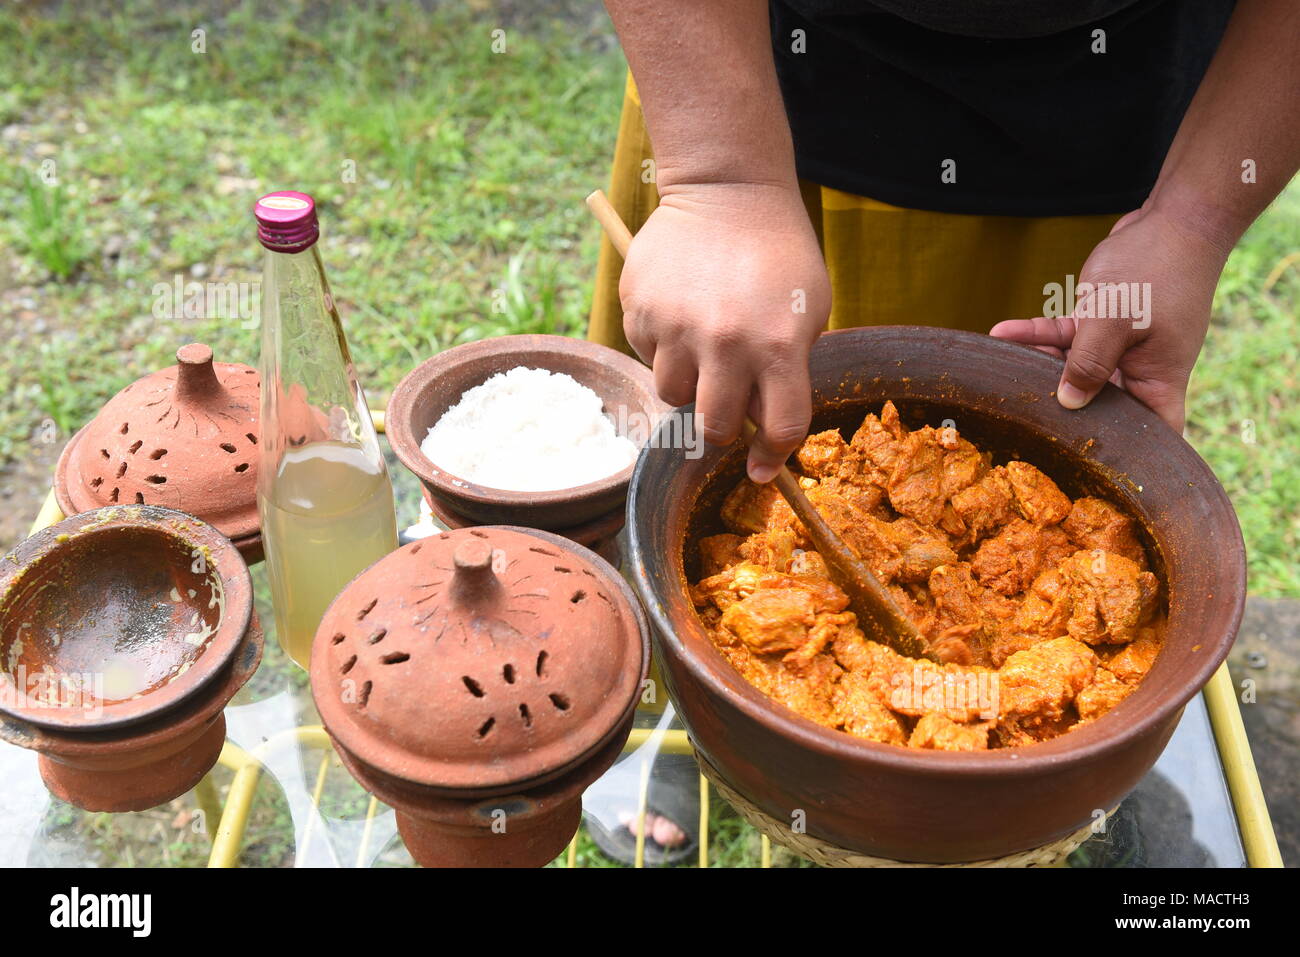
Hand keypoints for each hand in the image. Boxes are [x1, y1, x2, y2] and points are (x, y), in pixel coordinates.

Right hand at [619, 181, 829, 480]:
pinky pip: (648, 356)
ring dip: (690, 385)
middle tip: (727, 410)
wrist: (727, 190)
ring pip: (674, 396)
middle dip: (724, 429)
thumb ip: (790, 367)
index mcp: (779, 345)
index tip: (760, 472)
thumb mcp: (810, 309)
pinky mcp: (640, 311)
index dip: (771, 459)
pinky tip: (680, 314)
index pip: (779, 428)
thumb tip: (762, 424)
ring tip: (702, 348)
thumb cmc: (779, 254)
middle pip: (716, 427)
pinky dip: (663, 348)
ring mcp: (677, 327)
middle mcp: (726, 342)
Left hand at [990, 202, 1230, 432]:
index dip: (1131, 455)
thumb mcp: (1118, 317)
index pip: (1153, 432)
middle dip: (1065, 414)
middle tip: (1024, 424)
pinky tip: (1000, 333)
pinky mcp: (1097, 322)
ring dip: (1038, 369)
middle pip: (1100, 405)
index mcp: (1159, 380)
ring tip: (1001, 377)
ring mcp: (1117, 346)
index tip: (1096, 472)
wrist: (1170, 220)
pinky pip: (1061, 336)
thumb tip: (1069, 403)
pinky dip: (1034, 334)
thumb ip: (1091, 360)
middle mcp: (1139, 369)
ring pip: (1071, 369)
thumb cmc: (1158, 269)